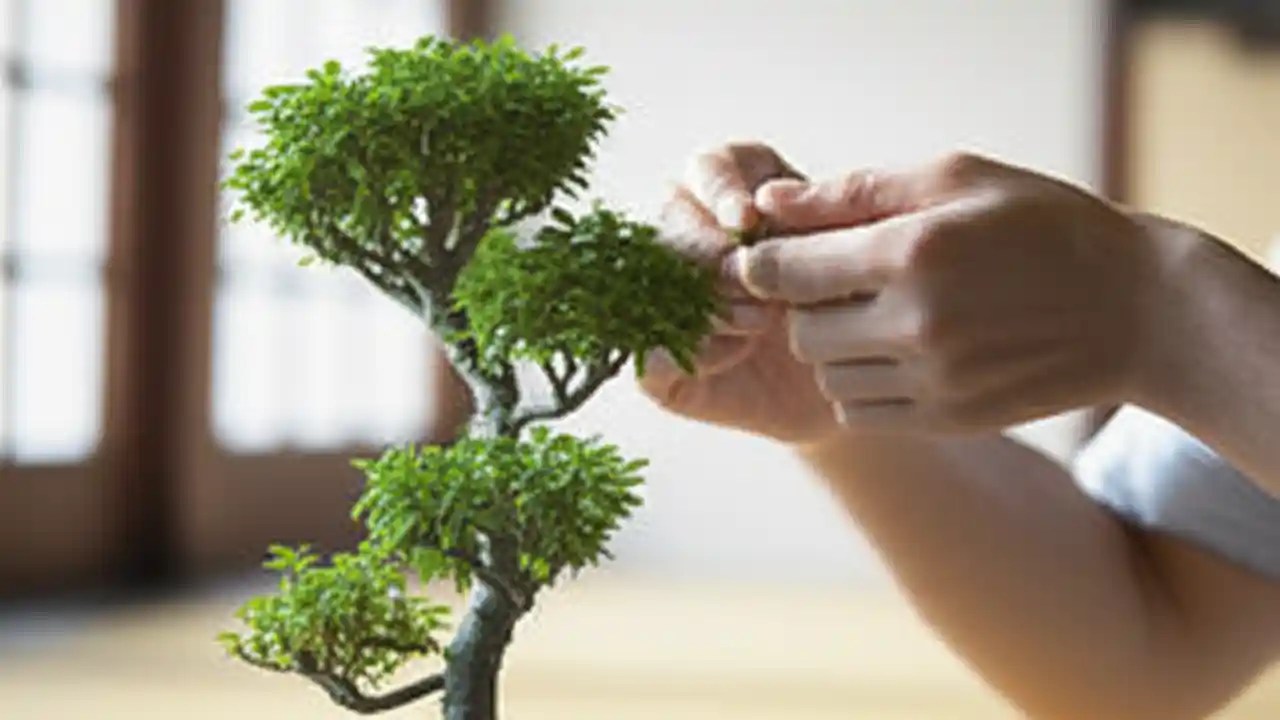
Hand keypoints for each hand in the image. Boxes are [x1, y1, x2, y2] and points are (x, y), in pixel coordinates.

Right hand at [640, 142, 840, 445]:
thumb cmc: (852, 304)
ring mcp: (665, 296)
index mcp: (736, 193)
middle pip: (668, 219)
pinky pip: (652, 350)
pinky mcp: (658, 360)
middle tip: (755, 284)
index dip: (719, 190)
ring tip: (760, 321)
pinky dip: (694, 348)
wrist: (855, 376)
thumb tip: (763, 205)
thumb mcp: (846, 252)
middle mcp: (689, 237)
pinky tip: (736, 352)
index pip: (707, 167)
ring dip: (706, 300)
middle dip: (711, 253)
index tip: (745, 219)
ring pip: (654, 282)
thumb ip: (813, 220)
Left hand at [730, 152, 1158, 432]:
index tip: (773, 256)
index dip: (765, 263)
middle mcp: (916, 324)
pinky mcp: (945, 420)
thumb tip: (766, 202)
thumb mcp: (956, 179)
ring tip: (875, 316)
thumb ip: (853, 192)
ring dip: (833, 347)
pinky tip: (895, 354)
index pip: (785, 272)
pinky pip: (857, 413)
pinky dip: (859, 386)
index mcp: (912, 253)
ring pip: (825, 376)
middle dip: (804, 305)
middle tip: (839, 283)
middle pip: (799, 330)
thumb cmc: (1041, 226)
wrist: (1135, 311)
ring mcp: (932, 381)